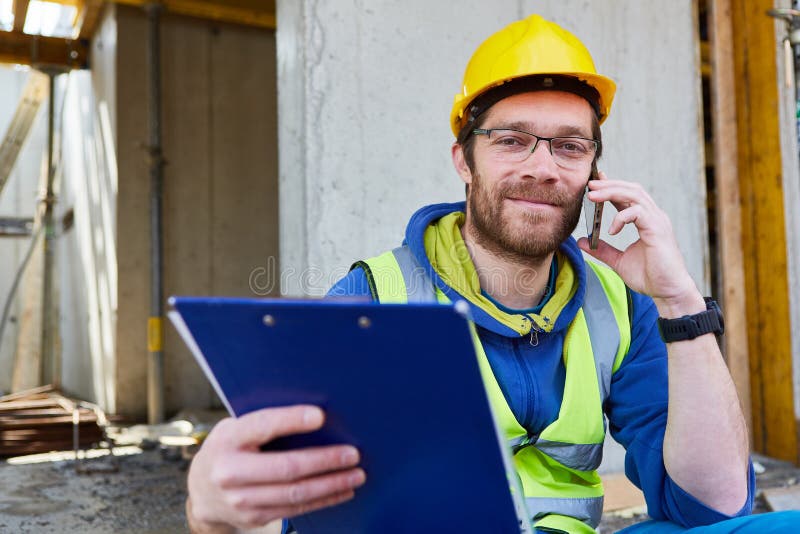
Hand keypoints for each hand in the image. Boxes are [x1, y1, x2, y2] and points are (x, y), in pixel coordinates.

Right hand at [186, 405, 365, 531]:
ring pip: (295, 493)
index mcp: (229, 439)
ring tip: (356, 474)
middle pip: (286, 467)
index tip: (320, 416)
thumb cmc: (230, 448)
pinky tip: (343, 490)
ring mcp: (241, 500)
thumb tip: (314, 413)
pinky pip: (296, 509)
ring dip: (331, 484)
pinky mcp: (254, 518)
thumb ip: (264, 423)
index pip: (262, 426)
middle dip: (324, 460)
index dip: (291, 420)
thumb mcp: (236, 428)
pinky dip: (324, 500)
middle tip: (352, 453)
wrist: (202, 491)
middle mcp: (231, 472)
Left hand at [577, 171, 703, 314]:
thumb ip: (602, 249)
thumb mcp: (619, 261)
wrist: (669, 292)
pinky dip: (621, 217)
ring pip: (635, 195)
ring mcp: (658, 221)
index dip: (612, 186)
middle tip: (589, 184)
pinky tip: (611, 230)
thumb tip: (582, 241)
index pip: (629, 195)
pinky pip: (637, 212)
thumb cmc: (650, 277)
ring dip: (612, 192)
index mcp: (647, 220)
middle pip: (632, 189)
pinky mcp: (658, 230)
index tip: (594, 183)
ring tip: (592, 196)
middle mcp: (654, 217)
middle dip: (609, 184)